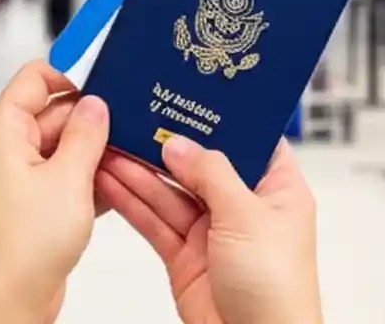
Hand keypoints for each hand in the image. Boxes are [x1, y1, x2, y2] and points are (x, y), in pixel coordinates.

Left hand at [0, 62, 109, 323]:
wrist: (10, 298)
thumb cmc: (25, 243)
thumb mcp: (69, 177)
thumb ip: (87, 133)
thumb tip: (96, 104)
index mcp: (4, 129)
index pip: (36, 77)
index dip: (71, 76)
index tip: (106, 83)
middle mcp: (7, 147)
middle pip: (55, 112)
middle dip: (92, 120)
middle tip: (129, 125)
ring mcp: (20, 175)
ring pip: (64, 145)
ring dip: (94, 152)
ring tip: (128, 157)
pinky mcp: (34, 201)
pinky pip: (65, 174)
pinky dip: (88, 177)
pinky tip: (117, 185)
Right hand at [96, 137, 321, 323]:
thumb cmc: (277, 290)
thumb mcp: (248, 217)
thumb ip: (211, 174)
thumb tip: (180, 142)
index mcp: (277, 189)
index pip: (250, 139)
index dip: (219, 118)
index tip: (186, 94)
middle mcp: (245, 207)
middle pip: (200, 163)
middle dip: (165, 143)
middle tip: (130, 116)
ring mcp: (212, 231)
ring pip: (170, 191)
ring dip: (139, 170)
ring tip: (106, 144)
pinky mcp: (185, 256)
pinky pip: (155, 221)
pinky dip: (131, 202)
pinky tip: (109, 181)